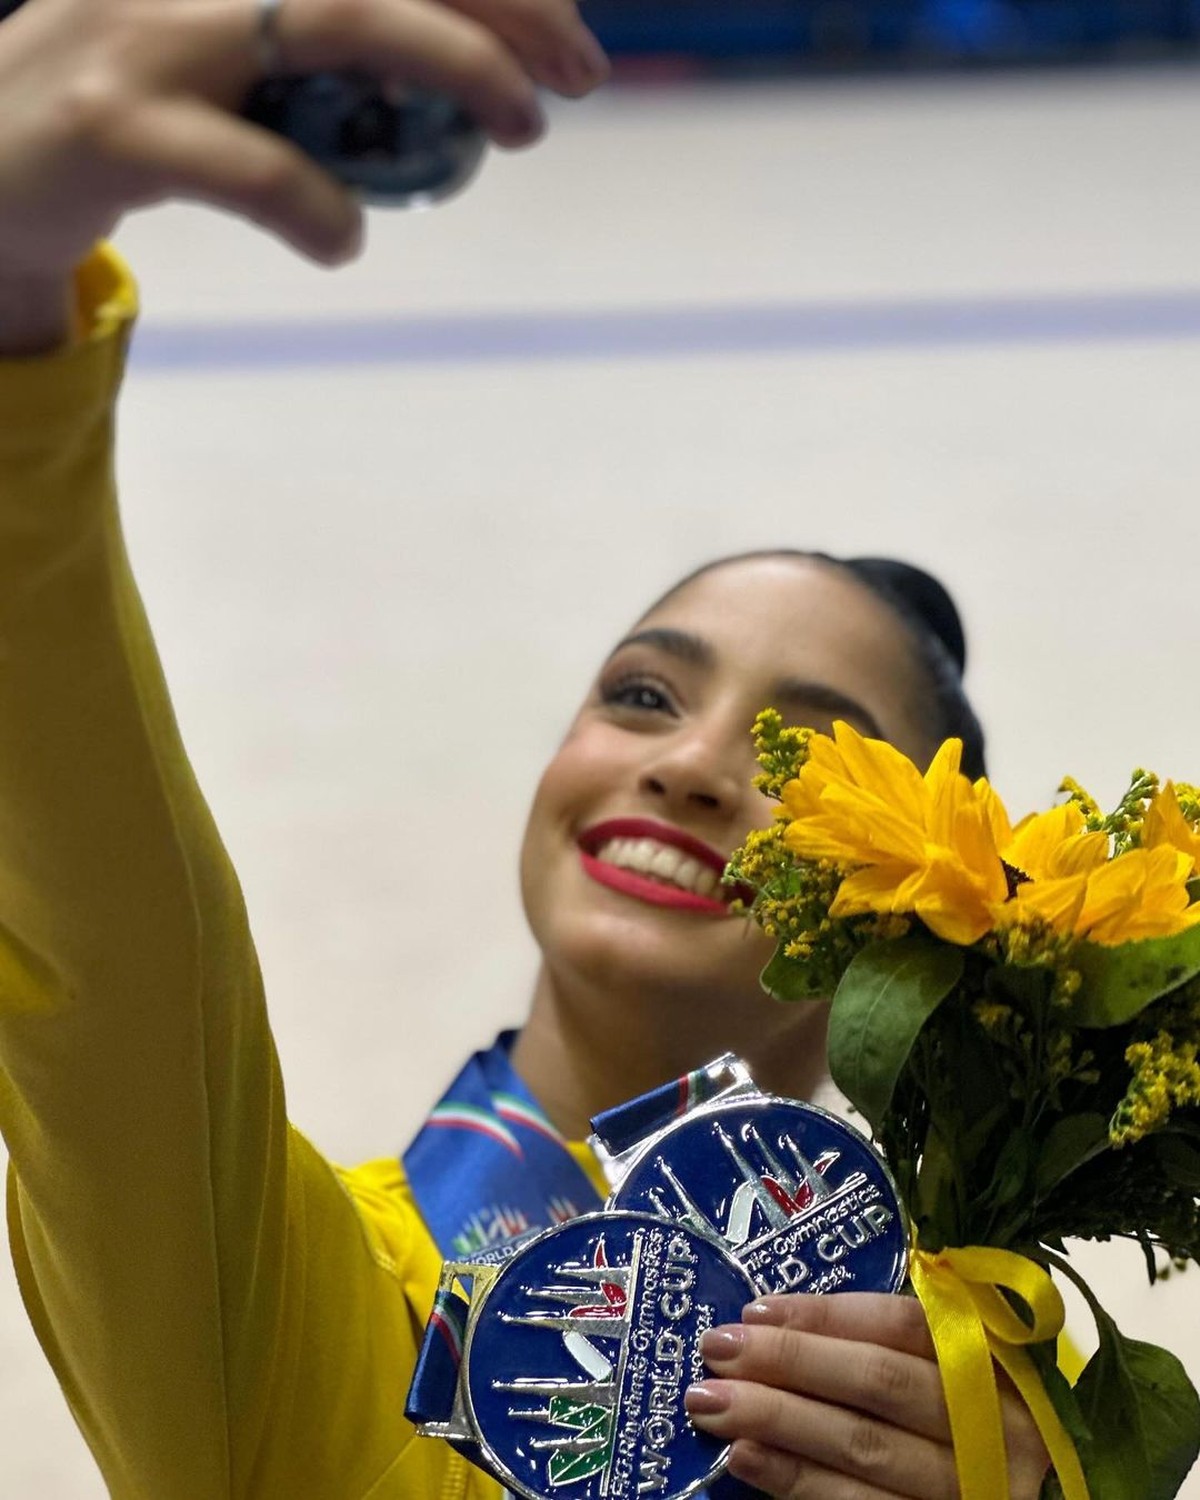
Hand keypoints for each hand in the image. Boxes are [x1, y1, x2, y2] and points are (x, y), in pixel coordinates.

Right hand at [0, 0, 606, 282]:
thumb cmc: (128, 114)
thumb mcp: (231, 59)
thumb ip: (325, 55)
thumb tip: (464, 86)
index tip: (572, 31)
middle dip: (499, 4)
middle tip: (582, 75)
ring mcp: (147, 34)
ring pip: (329, 18)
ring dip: (452, 62)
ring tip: (523, 128)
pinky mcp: (112, 125)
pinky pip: (246, 164)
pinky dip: (316, 206)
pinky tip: (346, 239)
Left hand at [684, 1293, 1049, 1499]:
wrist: (985, 1494)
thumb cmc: (963, 1425)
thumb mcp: (950, 1374)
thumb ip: (889, 1346)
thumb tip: (776, 1321)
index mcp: (999, 1366)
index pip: (905, 1325)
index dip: (826, 1315)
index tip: (756, 1309)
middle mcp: (995, 1429)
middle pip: (880, 1384)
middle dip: (790, 1362)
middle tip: (716, 1348)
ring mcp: (972, 1490)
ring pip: (863, 1448)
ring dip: (777, 1421)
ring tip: (711, 1402)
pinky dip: (795, 1482)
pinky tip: (746, 1460)